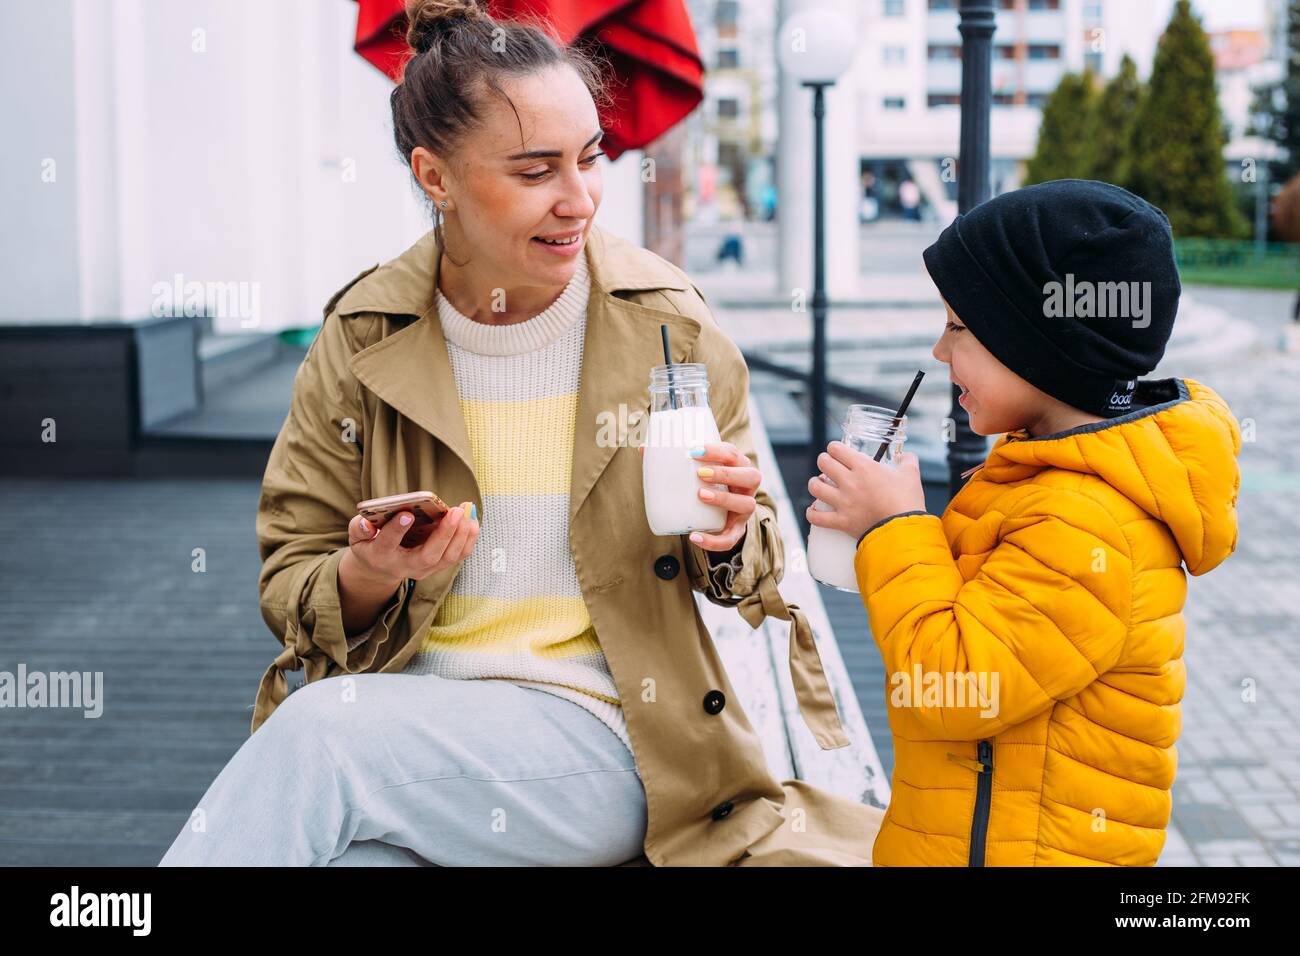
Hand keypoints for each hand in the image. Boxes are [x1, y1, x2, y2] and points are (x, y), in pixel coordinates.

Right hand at [343, 501, 479, 587]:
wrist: (381, 568)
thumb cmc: (370, 545)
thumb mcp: (358, 537)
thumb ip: (359, 528)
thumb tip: (367, 522)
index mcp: (381, 556)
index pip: (388, 544)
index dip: (397, 530)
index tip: (407, 514)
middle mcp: (406, 566)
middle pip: (429, 556)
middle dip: (445, 533)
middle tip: (456, 510)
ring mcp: (425, 569)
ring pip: (449, 557)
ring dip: (462, 534)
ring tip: (467, 509)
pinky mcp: (438, 565)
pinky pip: (459, 555)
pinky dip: (469, 537)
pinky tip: (471, 518)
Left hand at [640, 440, 757, 550]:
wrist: (720, 513)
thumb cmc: (707, 484)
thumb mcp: (696, 470)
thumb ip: (673, 460)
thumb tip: (643, 448)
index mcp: (738, 466)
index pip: (733, 454)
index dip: (716, 450)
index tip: (693, 450)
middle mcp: (747, 487)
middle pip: (750, 475)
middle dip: (725, 473)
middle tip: (700, 473)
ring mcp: (744, 509)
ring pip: (746, 504)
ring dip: (724, 499)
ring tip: (701, 496)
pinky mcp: (737, 530)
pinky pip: (731, 538)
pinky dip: (714, 540)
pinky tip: (695, 537)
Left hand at [804, 442, 925, 540]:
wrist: (904, 529)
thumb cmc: (907, 501)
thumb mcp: (911, 475)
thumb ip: (908, 461)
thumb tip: (906, 456)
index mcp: (864, 467)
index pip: (837, 449)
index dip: (834, 448)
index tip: (837, 452)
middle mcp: (849, 482)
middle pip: (823, 463)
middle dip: (824, 462)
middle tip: (829, 467)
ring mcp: (843, 502)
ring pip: (815, 487)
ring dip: (815, 484)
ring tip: (820, 486)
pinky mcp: (841, 521)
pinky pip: (816, 517)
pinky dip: (812, 513)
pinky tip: (814, 511)